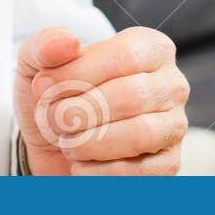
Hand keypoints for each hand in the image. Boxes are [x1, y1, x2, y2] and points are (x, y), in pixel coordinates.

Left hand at [14, 26, 187, 174]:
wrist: (52, 142)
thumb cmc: (56, 94)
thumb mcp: (39, 62)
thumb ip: (46, 44)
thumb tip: (68, 42)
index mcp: (149, 47)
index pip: (125, 56)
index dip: (78, 73)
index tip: (44, 87)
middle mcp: (171, 84)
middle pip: (131, 96)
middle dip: (79, 111)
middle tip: (51, 119)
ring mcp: (174, 126)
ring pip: (139, 134)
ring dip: (90, 142)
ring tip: (66, 142)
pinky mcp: (168, 164)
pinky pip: (141, 172)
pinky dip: (101, 173)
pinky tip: (79, 167)